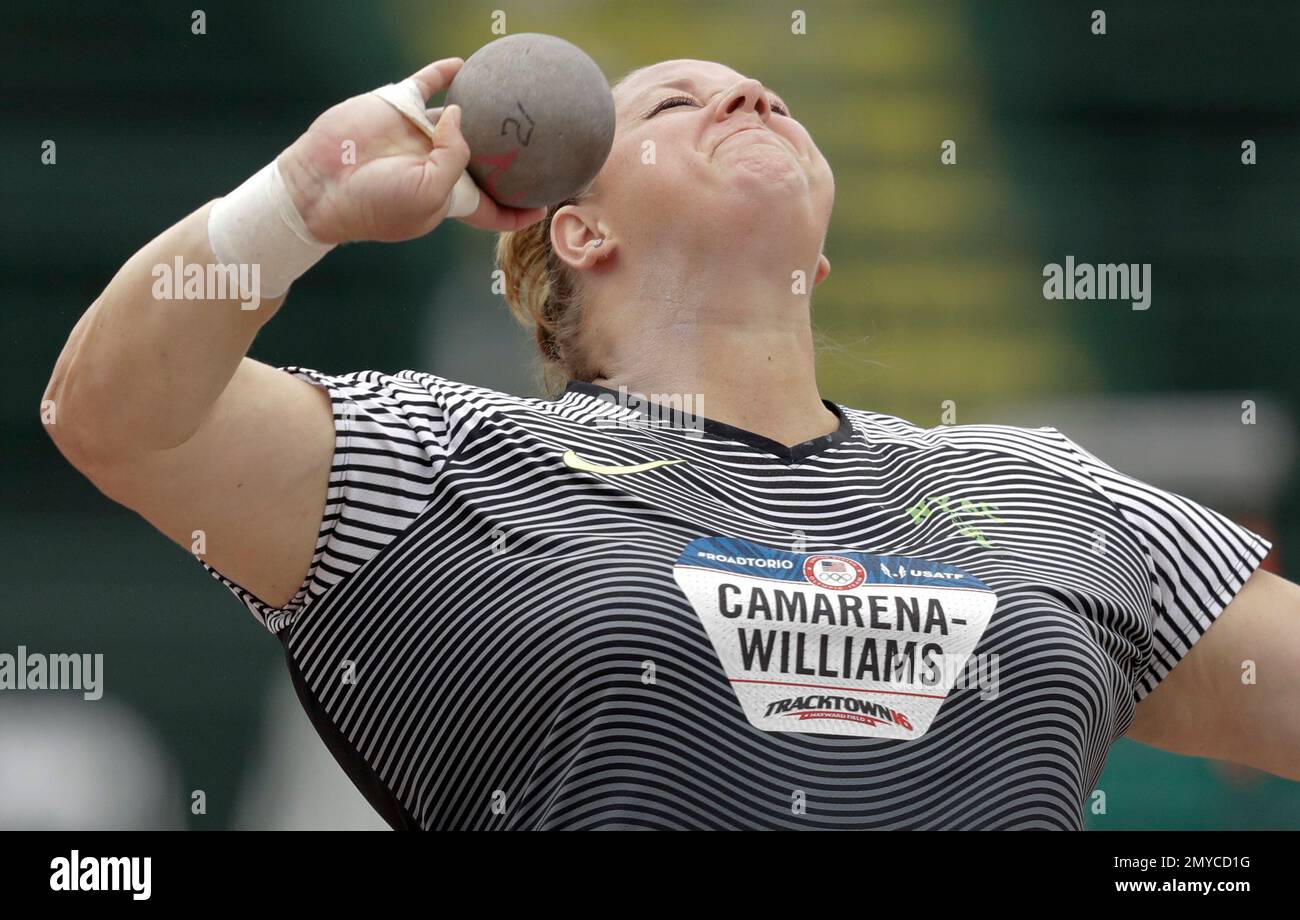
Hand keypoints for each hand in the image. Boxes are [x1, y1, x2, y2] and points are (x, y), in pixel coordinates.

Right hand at [277, 58, 547, 244]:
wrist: (323, 185)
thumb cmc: (378, 203)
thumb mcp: (431, 193)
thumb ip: (456, 158)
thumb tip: (463, 116)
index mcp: (449, 198)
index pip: (493, 208)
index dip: (520, 209)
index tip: (547, 204)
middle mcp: (438, 165)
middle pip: (483, 158)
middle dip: (511, 155)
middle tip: (543, 143)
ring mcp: (419, 134)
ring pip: (462, 116)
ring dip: (484, 107)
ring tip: (514, 96)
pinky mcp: (399, 107)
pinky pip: (429, 82)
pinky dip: (447, 72)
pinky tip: (466, 63)